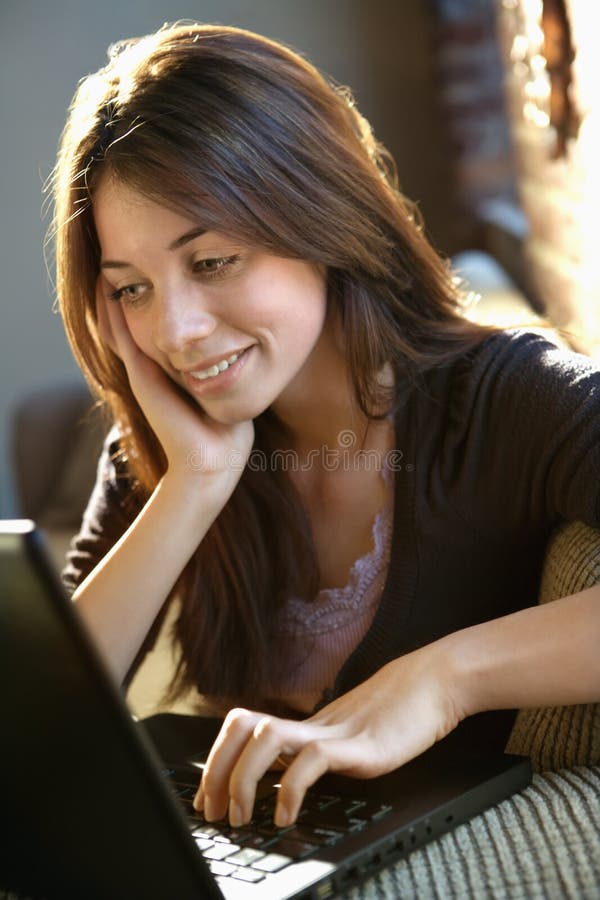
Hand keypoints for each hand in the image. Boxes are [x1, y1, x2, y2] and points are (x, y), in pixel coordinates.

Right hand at [96, 277, 253, 484]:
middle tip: (115, 256)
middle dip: (125, 288)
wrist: (214, 459)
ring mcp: (142, 370)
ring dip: (112, 294)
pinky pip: (121, 334)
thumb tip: (242, 333)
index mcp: (170, 366)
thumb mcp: (228, 381)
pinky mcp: (141, 376)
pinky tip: (108, 284)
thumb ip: (227, 358)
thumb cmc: (228, 427)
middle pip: (130, 318)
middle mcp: (152, 365)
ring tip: (104, 261)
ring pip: (118, 323)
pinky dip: (112, 310)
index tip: (151, 265)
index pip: (152, 324)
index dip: (147, 295)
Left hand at [194, 642, 461, 826]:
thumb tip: (288, 778)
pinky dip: (290, 788)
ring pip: (266, 738)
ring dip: (243, 778)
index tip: (207, 797)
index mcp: (305, 724)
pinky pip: (312, 760)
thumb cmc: (397, 714)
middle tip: (213, 811)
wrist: (434, 684)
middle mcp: (311, 724)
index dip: (216, 759)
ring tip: (243, 815)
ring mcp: (332, 731)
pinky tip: (286, 814)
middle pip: (241, 727)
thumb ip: (319, 752)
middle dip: (216, 770)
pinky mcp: (358, 745)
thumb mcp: (348, 737)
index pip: (241, 727)